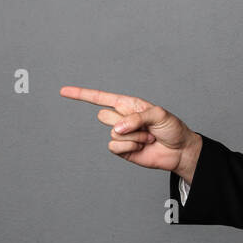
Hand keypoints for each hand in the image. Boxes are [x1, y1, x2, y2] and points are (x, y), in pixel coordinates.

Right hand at [59, 85, 202, 181]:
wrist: (178, 151)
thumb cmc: (171, 128)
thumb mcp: (158, 115)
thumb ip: (136, 118)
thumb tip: (117, 128)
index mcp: (128, 104)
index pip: (100, 98)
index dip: (81, 94)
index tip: (63, 91)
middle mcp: (121, 118)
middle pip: (104, 116)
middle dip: (124, 121)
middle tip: (143, 126)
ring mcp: (121, 135)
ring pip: (113, 133)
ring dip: (133, 137)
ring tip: (148, 137)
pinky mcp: (122, 150)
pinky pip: (114, 147)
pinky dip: (130, 147)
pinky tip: (142, 147)